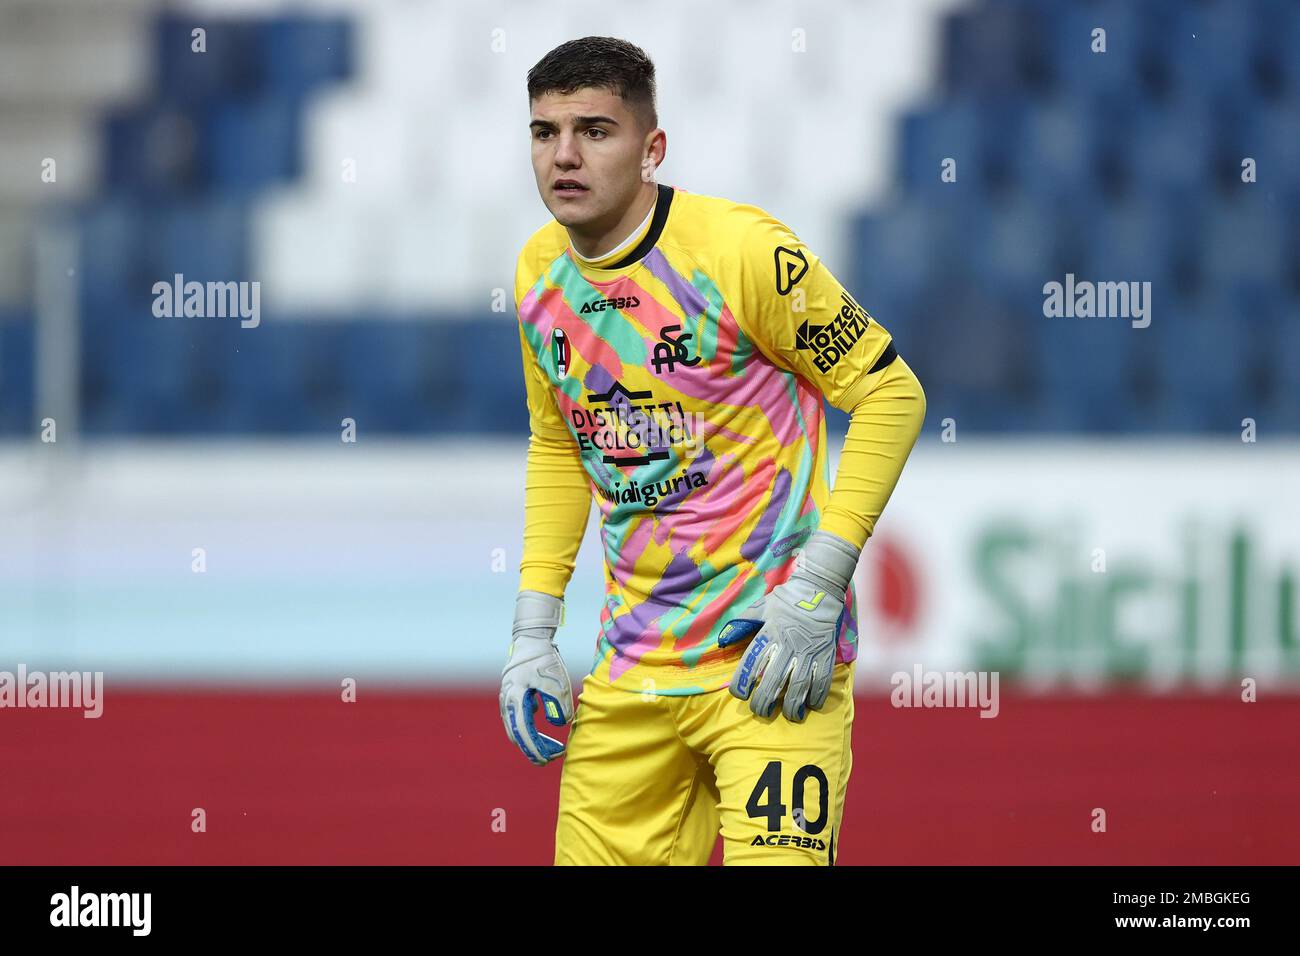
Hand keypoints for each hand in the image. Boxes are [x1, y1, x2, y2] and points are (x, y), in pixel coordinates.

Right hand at [500, 590, 573, 764]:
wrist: (531, 638)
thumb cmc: (544, 658)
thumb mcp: (557, 681)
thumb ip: (559, 703)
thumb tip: (560, 723)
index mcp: (515, 697)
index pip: (523, 730)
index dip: (534, 747)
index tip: (547, 759)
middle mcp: (507, 700)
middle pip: (516, 733)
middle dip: (532, 748)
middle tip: (547, 760)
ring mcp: (507, 697)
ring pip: (515, 726)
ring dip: (530, 738)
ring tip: (548, 747)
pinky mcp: (513, 693)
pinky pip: (517, 716)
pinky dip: (528, 725)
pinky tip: (542, 720)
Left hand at [718, 531, 859, 721]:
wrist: (818, 590)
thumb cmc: (786, 600)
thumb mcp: (759, 608)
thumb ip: (740, 624)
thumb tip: (722, 640)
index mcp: (768, 635)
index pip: (750, 664)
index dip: (742, 684)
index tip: (740, 694)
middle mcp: (787, 646)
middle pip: (772, 682)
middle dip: (764, 702)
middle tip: (760, 712)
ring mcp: (808, 652)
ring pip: (798, 686)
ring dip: (792, 705)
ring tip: (789, 716)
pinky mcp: (826, 655)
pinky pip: (822, 681)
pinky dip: (817, 696)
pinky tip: (811, 705)